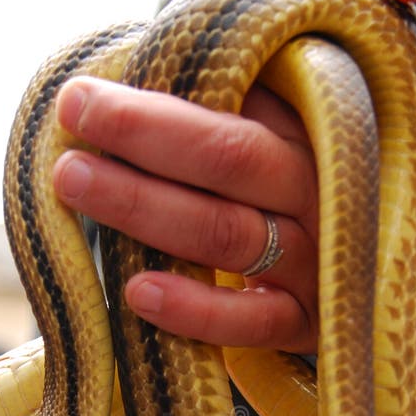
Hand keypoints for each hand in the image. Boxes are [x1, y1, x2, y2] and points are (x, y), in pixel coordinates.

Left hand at [54, 78, 318, 353]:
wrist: (344, 280)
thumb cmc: (275, 203)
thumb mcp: (265, 146)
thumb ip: (213, 119)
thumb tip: (115, 92)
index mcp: (304, 135)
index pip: (229, 109)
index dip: (154, 105)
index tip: (81, 98)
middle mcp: (315, 192)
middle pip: (230, 158)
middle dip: (144, 136)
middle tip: (72, 119)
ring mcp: (315, 261)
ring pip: (228, 234)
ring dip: (146, 208)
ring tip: (75, 184)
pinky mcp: (303, 323)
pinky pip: (249, 322)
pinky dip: (195, 310)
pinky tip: (138, 293)